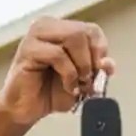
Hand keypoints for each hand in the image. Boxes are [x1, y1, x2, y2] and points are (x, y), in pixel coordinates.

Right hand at [0, 17, 115, 127]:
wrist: (27, 109)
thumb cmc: (51, 92)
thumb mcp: (84, 80)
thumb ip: (98, 69)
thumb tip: (107, 63)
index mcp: (61, 29)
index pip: (92, 30)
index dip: (101, 52)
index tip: (100, 71)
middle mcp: (47, 27)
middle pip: (84, 31)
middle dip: (91, 60)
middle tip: (87, 79)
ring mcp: (36, 36)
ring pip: (73, 38)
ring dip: (82, 66)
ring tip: (77, 83)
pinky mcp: (28, 50)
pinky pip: (58, 55)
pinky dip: (69, 74)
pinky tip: (67, 85)